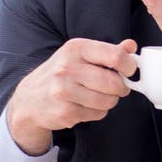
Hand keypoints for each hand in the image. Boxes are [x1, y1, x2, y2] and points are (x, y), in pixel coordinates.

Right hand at [7, 38, 137, 154]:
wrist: (29, 99)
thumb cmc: (60, 73)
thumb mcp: (80, 55)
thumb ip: (107, 51)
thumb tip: (131, 46)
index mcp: (75, 48)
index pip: (115, 56)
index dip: (129, 66)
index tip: (129, 70)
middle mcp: (67, 68)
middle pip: (114, 82)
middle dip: (120, 87)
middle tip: (116, 87)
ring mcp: (64, 91)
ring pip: (108, 100)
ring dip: (109, 101)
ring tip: (97, 96)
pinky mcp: (65, 112)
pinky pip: (98, 114)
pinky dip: (98, 112)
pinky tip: (85, 105)